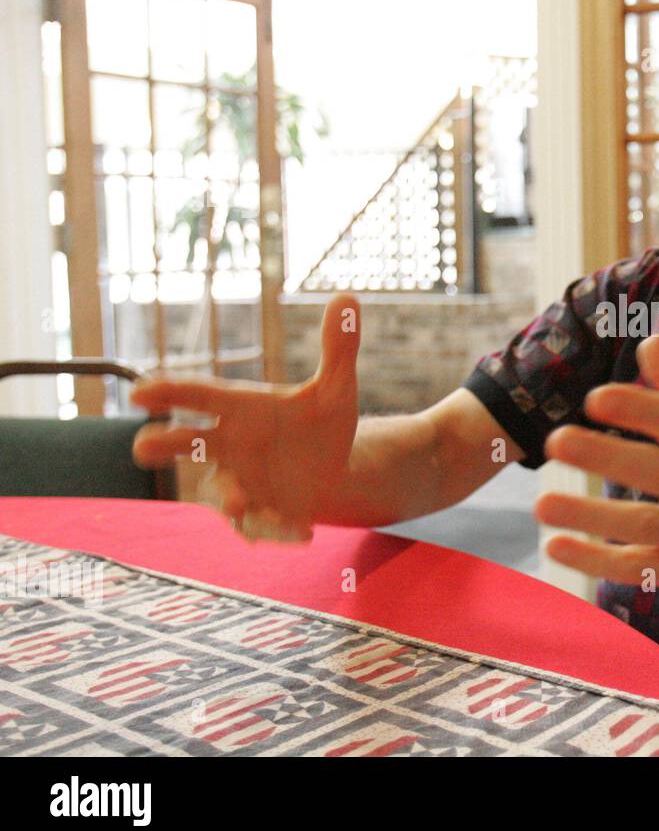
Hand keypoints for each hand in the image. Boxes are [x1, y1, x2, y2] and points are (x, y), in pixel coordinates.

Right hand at [131, 293, 361, 542]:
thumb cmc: (320, 420)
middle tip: (143, 445)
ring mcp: (241, 483)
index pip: (197, 395)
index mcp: (238, 408)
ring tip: (238, 502)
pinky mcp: (263, 515)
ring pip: (220, 493)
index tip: (139, 392)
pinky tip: (304, 532)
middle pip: (185, 444)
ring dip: (226, 497)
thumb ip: (339, 348)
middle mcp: (228, 446)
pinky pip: (261, 526)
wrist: (336, 467)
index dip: (168, 393)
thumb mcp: (336, 387)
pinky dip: (277, 530)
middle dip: (162, 445)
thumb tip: (348, 298)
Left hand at [534, 334, 658, 619]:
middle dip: (605, 456)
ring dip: (590, 516)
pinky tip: (555, 547)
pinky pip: (636, 569)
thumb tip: (648, 341)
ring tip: (542, 503)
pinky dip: (594, 561)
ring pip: (643, 525)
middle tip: (555, 440)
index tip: (593, 399)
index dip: (639, 407)